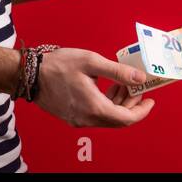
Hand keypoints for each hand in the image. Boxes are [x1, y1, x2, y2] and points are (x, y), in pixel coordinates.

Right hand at [33, 48, 155, 126]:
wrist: (30, 74)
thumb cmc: (59, 65)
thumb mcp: (92, 62)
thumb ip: (118, 72)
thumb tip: (139, 78)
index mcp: (94, 108)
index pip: (126, 119)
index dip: (142, 111)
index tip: (150, 100)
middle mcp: (87, 119)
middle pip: (118, 119)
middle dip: (131, 104)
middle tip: (137, 87)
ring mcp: (78, 119)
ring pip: (107, 117)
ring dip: (119, 102)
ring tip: (122, 82)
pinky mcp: (72, 116)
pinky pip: (95, 115)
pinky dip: (106, 103)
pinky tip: (107, 86)